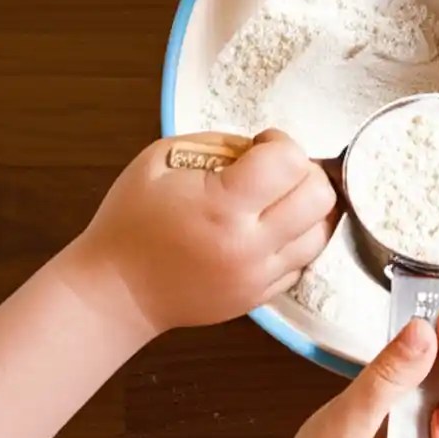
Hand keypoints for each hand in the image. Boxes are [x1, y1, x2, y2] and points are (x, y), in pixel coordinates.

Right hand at [71, 129, 337, 331]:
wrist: (117, 292)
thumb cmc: (131, 221)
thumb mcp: (161, 160)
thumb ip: (219, 144)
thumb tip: (262, 148)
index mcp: (221, 206)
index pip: (290, 162)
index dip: (281, 143)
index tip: (263, 145)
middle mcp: (249, 245)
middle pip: (321, 197)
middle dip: (306, 172)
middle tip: (277, 171)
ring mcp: (260, 275)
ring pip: (322, 231)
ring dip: (308, 207)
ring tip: (278, 199)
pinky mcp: (263, 295)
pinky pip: (306, 259)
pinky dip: (298, 238)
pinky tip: (270, 228)